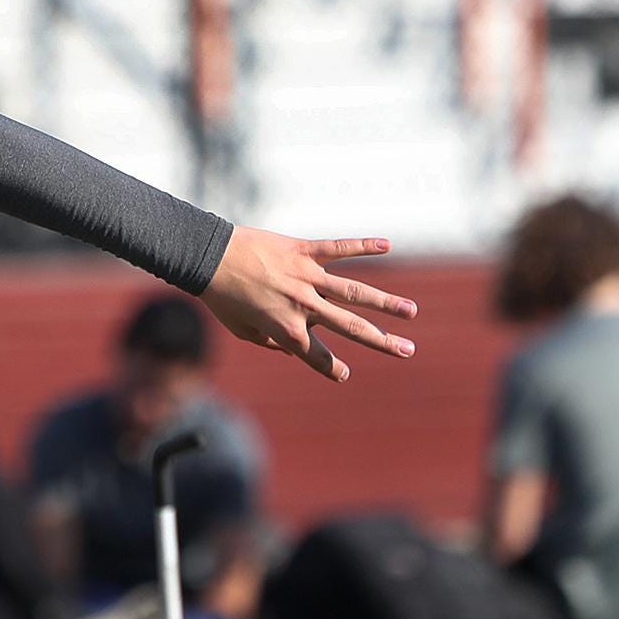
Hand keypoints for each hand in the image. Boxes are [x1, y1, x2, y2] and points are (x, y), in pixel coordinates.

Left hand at [199, 226, 418, 381]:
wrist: (207, 257)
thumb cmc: (220, 297)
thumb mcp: (242, 330)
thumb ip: (269, 343)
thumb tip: (290, 349)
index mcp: (287, 328)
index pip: (317, 355)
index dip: (330, 368)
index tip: (343, 374)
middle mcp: (303, 305)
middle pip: (351, 327)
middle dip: (382, 341)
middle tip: (408, 351)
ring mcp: (306, 277)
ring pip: (355, 292)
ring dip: (386, 302)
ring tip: (411, 312)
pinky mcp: (303, 251)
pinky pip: (338, 248)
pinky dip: (363, 245)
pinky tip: (387, 244)